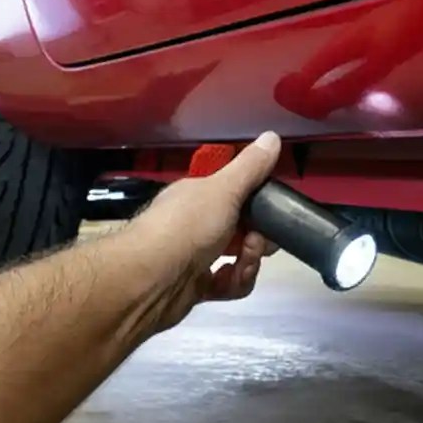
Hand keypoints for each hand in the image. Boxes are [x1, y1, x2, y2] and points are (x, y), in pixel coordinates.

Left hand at [122, 132, 281, 330]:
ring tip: (244, 263)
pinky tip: (228, 280)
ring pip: (237, 257)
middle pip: (240, 227)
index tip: (273, 210)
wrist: (149, 280)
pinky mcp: (195, 286)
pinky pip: (226, 284)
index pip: (235, 192)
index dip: (258, 202)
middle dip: (258, 236)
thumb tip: (273, 135)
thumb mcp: (224, 189)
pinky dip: (233, 283)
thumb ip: (251, 167)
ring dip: (249, 262)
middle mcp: (194, 223)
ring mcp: (194, 256)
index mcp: (198, 195)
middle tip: (259, 242)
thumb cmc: (187, 226)